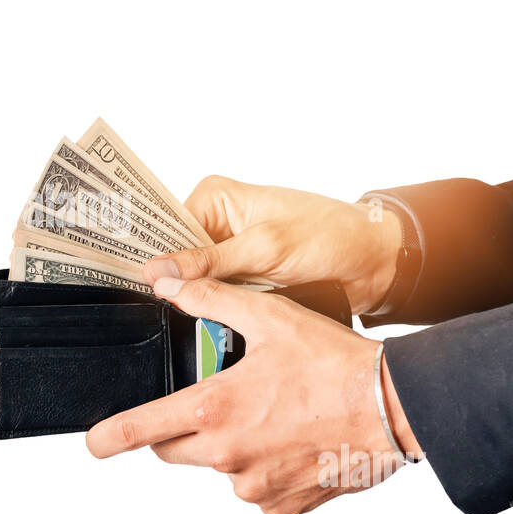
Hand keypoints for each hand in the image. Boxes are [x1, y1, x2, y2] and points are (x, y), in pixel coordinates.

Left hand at [86, 276, 421, 513]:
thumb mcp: (268, 317)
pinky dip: (266, 469)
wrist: (395, 407)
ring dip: (231, 446)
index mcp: (214, 410)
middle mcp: (228, 456)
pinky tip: (293, 441)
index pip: (141, 431)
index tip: (93, 443)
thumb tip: (167, 282)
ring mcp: (255, 487)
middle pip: (174, 451)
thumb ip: (209, 298)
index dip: (110, 437)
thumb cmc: (335, 362)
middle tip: (213, 401)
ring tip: (272, 414)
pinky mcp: (284, 507)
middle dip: (178, 429)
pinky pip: (258, 491)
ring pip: (220, 468)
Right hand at [147, 176, 401, 314]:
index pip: (165, 228)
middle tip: (161, 303)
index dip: (154, 258)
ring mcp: (230, 250)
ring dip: (198, 297)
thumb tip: (157, 273)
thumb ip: (208, 263)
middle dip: (175, 280)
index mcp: (216, 196)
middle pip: (176, 256)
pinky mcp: (243, 275)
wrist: (372, 261)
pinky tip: (211, 317)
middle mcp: (217, 220)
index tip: (140, 283)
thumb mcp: (263, 248)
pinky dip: (217, 306)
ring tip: (189, 312)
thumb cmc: (327, 235)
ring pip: (195, 280)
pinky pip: (216, 294)